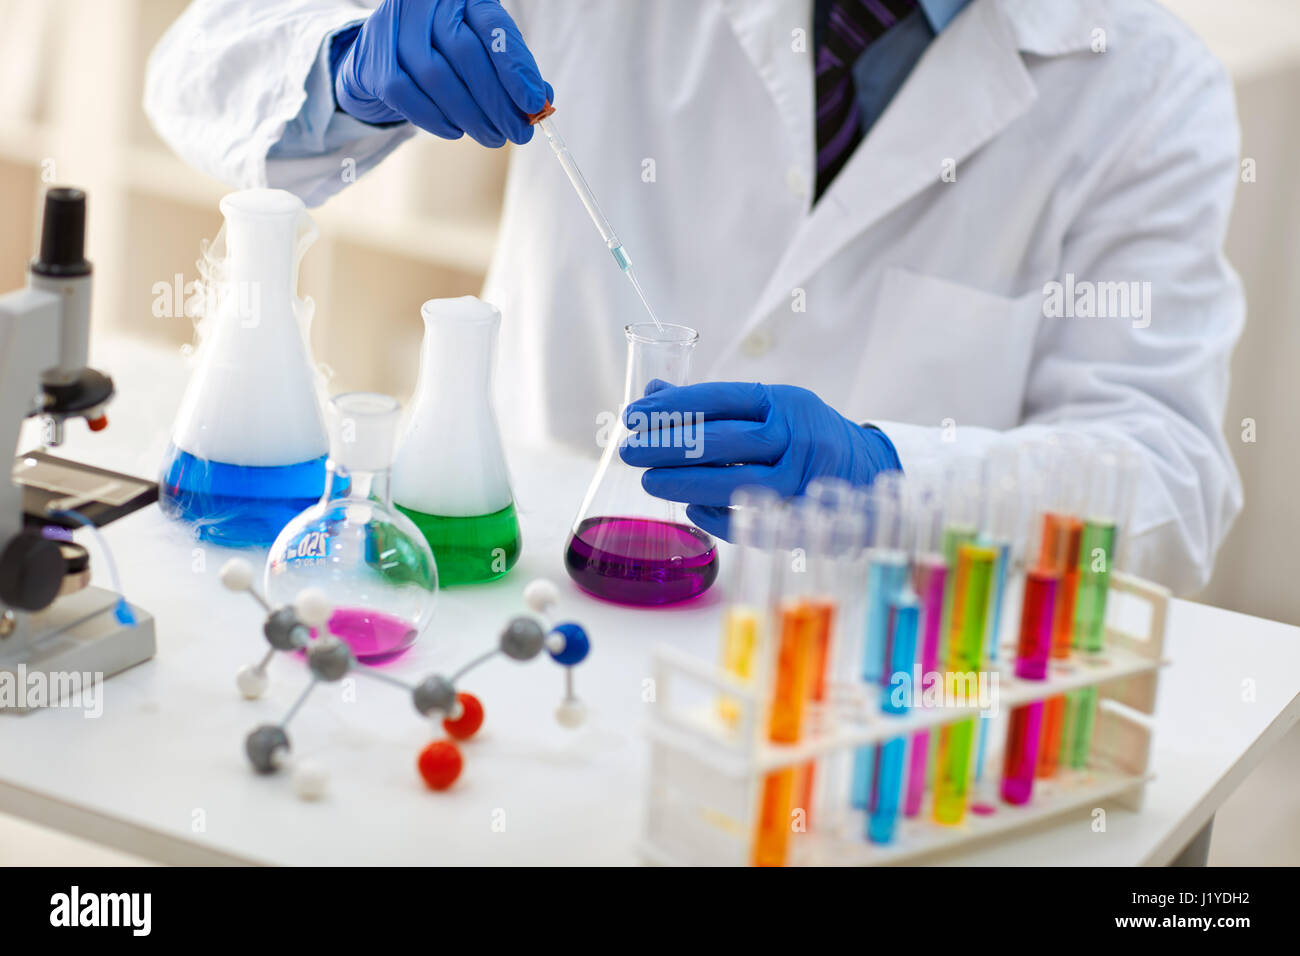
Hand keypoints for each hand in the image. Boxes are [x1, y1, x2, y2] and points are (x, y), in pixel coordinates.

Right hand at [333, 0, 551, 146]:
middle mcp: (425, 3)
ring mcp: (394, 28)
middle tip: (518, 133)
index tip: (534, 104)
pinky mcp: (374, 59)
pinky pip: (406, 96)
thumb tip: (541, 102)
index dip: (516, 68)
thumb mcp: (482, 49)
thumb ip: (510, 70)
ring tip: (491, 136)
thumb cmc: (444, 52)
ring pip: (436, 78)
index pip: (493, 28)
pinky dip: (435, 120)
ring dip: (470, 116)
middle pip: (466, 55)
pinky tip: (455, 131)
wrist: (383, 54)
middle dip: (497, 102)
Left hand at [619, 381, 900, 538]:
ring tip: (649, 483)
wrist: (871, 472)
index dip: (672, 407)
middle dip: (667, 446)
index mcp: (784, 402)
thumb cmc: (807, 435)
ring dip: (684, 483)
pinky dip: (716, 515)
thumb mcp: (771, 407)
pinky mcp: (801, 518)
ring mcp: (801, 481)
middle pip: (721, 441)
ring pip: (733, 482)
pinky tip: (690, 508)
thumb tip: (653, 393)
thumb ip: (715, 404)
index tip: (634, 415)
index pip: (718, 399)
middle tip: (630, 451)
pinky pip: (749, 520)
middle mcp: (795, 438)